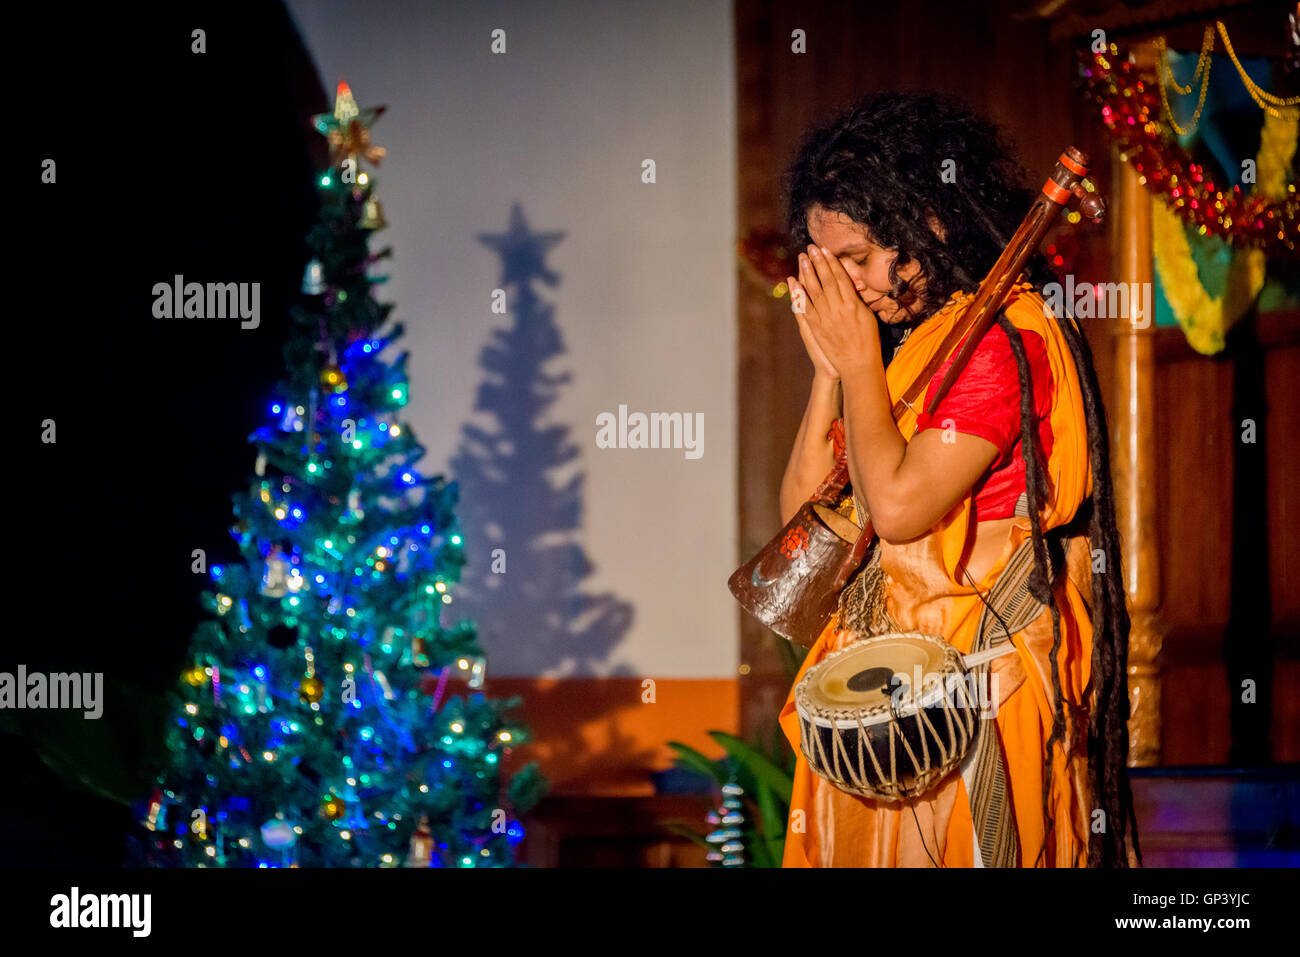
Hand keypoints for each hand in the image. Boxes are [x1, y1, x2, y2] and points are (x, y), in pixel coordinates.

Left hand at [793, 244, 880, 379]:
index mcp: (852, 303)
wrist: (857, 364)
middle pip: (825, 279)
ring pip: (814, 290)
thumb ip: (857, 300)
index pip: (840, 277)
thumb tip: (851, 287)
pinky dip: (798, 293)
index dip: (832, 262)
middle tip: (810, 248)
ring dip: (807, 272)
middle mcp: (837, 307)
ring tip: (802, 258)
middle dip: (817, 262)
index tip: (826, 250)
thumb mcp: (867, 317)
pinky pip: (805, 307)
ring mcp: (825, 317)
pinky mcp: (816, 327)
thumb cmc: (868, 341)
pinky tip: (793, 281)